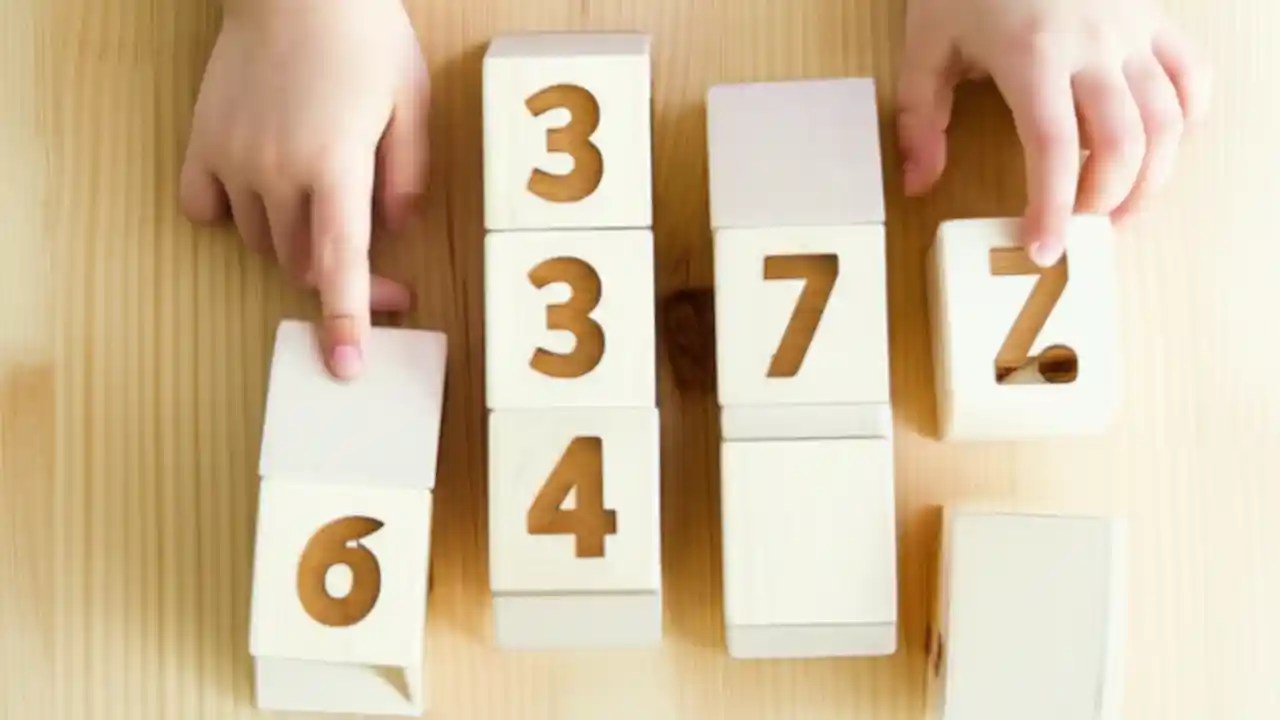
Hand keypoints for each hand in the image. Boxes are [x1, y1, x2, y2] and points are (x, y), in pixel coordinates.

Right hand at [180, 0, 429, 378]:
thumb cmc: (362, 36)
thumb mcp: (411, 99)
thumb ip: (406, 172)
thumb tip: (396, 228)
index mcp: (334, 165)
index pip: (340, 263)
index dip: (346, 319)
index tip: (346, 366)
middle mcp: (277, 171)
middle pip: (302, 262)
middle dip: (341, 277)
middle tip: (383, 265)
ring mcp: (233, 158)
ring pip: (263, 241)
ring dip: (296, 242)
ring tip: (323, 198)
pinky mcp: (202, 142)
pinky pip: (207, 208)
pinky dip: (234, 216)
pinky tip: (261, 193)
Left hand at [897, 0, 1209, 265]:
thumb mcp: (926, 42)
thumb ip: (921, 116)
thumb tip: (918, 183)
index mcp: (1033, 54)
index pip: (1053, 147)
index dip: (1052, 207)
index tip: (1044, 250)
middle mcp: (1094, 44)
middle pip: (1122, 141)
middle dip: (1105, 201)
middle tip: (1079, 230)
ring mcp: (1133, 29)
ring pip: (1167, 118)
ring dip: (1151, 177)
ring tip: (1120, 211)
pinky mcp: (1155, 18)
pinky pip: (1191, 74)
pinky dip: (1187, 119)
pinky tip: (1161, 149)